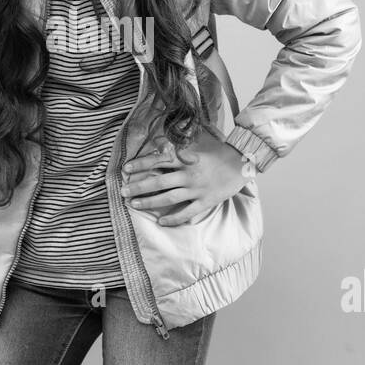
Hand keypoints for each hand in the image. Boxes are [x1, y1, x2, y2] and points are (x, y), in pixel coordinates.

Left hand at [119, 130, 248, 226]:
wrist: (242, 162)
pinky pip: (186, 212)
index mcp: (185, 159)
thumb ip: (178, 146)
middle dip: (138, 186)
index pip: (158, 161)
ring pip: (168, 197)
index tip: (126, 168)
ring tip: (135, 204)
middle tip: (123, 191)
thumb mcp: (198, 144)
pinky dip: (173, 218)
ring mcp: (196, 189)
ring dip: (149, 201)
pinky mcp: (206, 201)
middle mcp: (188, 174)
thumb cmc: (219, 153)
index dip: (140, 164)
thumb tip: (159, 143)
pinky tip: (161, 221)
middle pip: (158, 181)